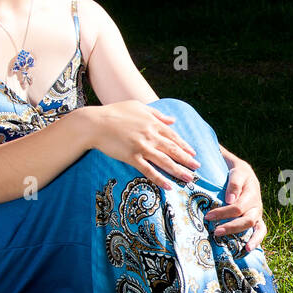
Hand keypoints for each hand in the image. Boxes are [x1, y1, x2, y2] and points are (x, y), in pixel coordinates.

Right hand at [85, 100, 199, 189]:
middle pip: (173, 150)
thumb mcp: (138, 107)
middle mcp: (150, 136)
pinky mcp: (131, 157)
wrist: (95, 123)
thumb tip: (172, 120)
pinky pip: (148, 171)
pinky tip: (168, 186)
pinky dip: (159, 179)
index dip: (184, 146)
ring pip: (165, 161)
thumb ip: (157, 114)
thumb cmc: (114, 112)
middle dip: (187, 160)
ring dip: (178, 171)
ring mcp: (142, 147)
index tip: (193, 153)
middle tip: (197, 168)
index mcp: (153, 123)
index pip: (173, 136)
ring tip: (189, 178)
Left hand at [205, 157, 265, 251]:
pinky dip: (256, 240)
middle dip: (231, 227)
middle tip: (216, 232)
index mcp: (252, 194)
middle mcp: (256, 206)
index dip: (223, 213)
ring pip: (256, 228)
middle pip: (247, 220)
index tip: (208, 216)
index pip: (237, 207)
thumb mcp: (237, 172)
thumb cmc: (238, 172)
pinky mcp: (256, 220)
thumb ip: (234, 184)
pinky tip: (248, 250)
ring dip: (249, 238)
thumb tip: (230, 200)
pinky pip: (260, 231)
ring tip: (244, 249)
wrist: (244, 173)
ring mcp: (257, 214)